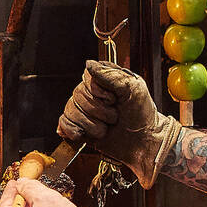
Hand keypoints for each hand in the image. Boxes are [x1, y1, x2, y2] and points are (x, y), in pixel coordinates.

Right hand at [58, 60, 180, 188]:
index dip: (98, 91)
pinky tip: (85, 134)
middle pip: (77, 95)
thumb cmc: (142, 115)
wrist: (143, 143)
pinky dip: (74, 131)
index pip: (87, 77)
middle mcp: (92, 93)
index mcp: (104, 79)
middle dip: (98, 111)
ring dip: (91, 124)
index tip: (113, 100)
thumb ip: (109, 74)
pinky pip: (63, 124)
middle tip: (114, 117)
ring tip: (105, 128)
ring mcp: (84, 110)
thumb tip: (89, 64)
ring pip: (71, 110)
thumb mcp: (132, 88)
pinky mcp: (79, 126)